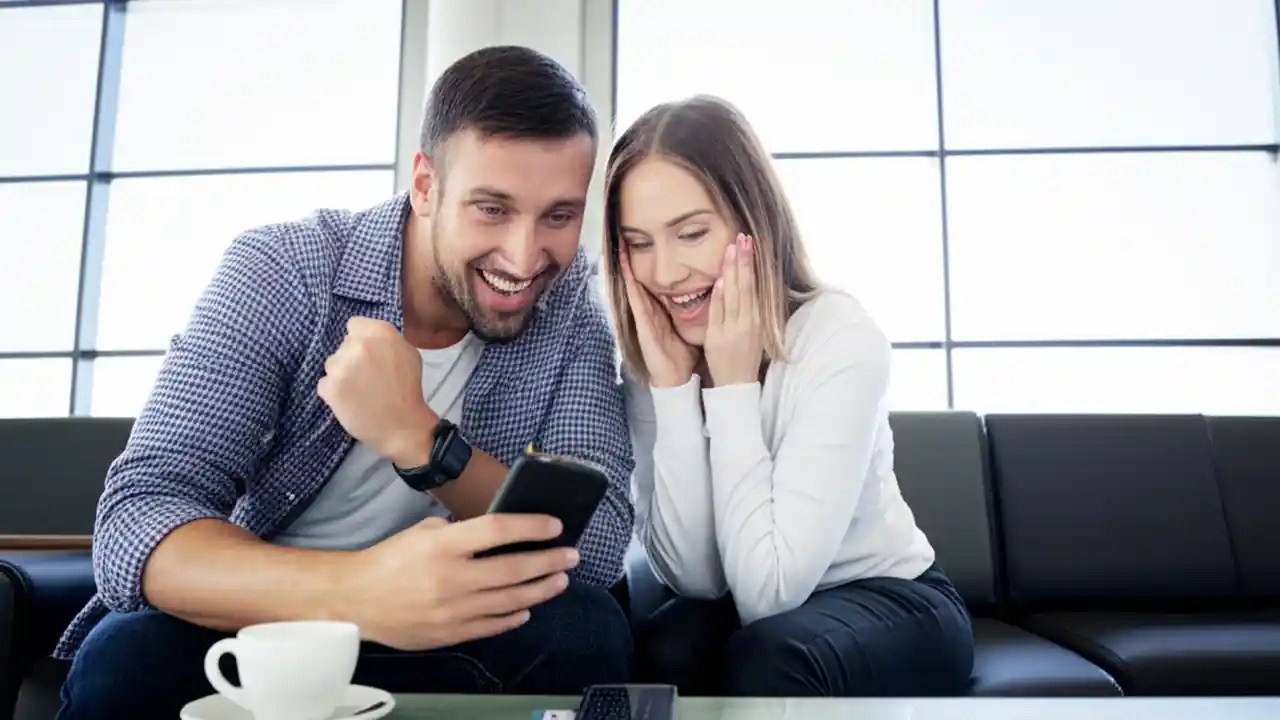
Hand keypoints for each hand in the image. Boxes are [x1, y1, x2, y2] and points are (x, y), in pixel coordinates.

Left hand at [317, 317, 434, 466]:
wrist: (403, 426)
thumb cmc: (407, 389)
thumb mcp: (408, 353)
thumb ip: (386, 340)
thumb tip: (368, 337)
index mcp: (380, 333)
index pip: (354, 325)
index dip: (361, 340)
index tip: (369, 355)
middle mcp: (358, 345)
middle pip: (343, 346)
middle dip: (352, 358)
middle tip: (367, 377)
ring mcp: (341, 367)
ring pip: (332, 364)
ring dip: (342, 375)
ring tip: (359, 392)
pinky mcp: (329, 388)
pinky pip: (324, 384)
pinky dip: (333, 393)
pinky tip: (350, 402)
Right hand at [347, 515, 578, 649]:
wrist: (357, 599)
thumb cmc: (391, 559)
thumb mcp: (424, 532)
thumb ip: (461, 532)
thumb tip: (499, 533)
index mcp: (444, 545)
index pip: (498, 530)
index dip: (531, 526)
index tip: (555, 525)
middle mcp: (452, 578)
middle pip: (514, 568)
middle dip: (549, 561)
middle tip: (572, 555)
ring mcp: (453, 609)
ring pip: (511, 600)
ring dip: (541, 589)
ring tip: (560, 580)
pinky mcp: (451, 633)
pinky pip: (492, 624)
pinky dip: (514, 616)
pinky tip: (528, 608)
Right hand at [619, 248, 698, 387]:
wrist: (676, 378)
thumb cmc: (680, 354)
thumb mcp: (685, 326)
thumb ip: (689, 311)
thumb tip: (705, 294)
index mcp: (660, 311)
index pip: (653, 282)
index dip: (647, 264)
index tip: (644, 244)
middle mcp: (649, 312)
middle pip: (638, 281)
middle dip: (629, 262)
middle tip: (622, 239)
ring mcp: (644, 320)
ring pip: (634, 290)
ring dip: (626, 271)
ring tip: (620, 250)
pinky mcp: (643, 329)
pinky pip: (637, 306)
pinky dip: (632, 291)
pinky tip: (628, 278)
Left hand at [704, 234, 763, 386]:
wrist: (737, 384)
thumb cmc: (744, 355)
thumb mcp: (753, 330)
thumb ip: (749, 308)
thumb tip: (747, 283)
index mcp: (756, 318)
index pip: (753, 285)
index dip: (751, 264)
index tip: (749, 243)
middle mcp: (747, 321)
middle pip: (746, 286)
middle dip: (743, 261)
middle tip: (742, 238)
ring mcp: (733, 329)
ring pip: (733, 296)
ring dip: (732, 272)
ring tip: (732, 250)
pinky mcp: (718, 338)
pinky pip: (718, 314)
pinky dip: (719, 298)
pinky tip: (719, 281)